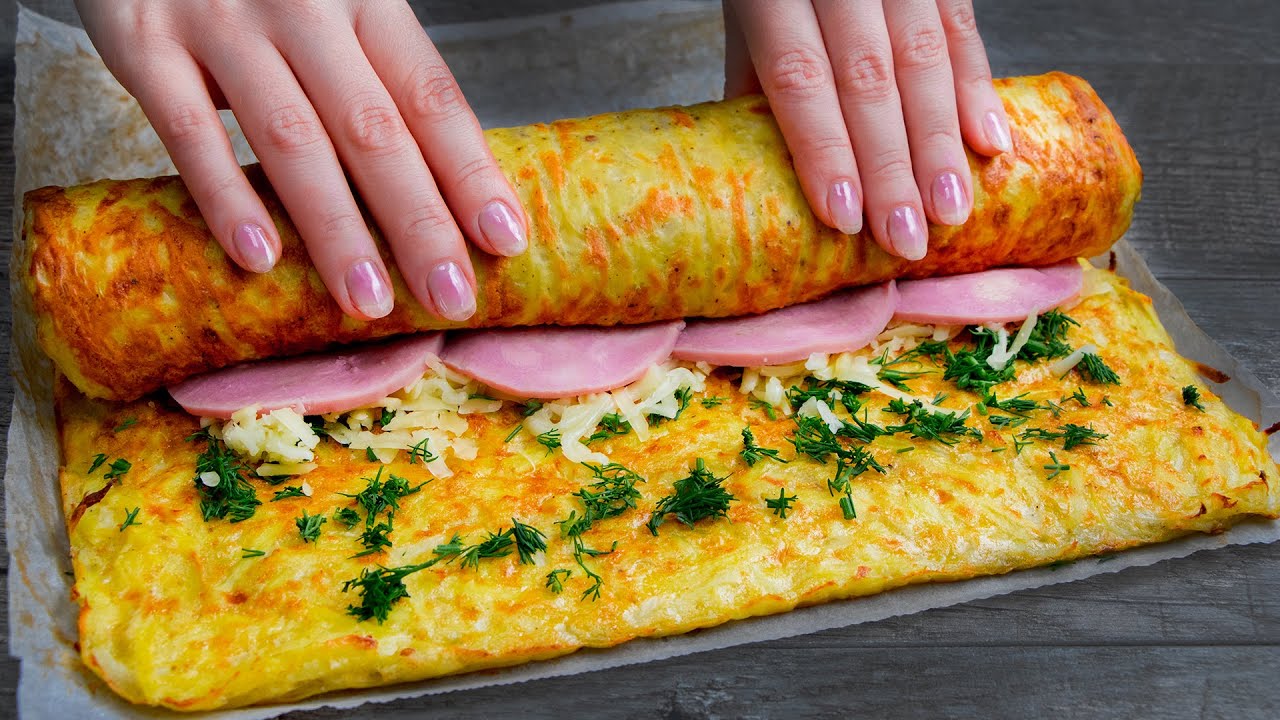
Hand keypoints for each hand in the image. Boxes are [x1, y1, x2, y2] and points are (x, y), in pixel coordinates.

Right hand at [75, 0, 528, 320]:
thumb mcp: (333, 4)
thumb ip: (376, 73)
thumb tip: (444, 185)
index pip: (429, 95)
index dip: (470, 171)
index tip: (505, 240)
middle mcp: (304, 7)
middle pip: (374, 129)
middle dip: (419, 223)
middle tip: (451, 297)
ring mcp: (223, 23)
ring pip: (293, 138)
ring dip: (336, 229)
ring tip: (368, 301)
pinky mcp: (145, 42)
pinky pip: (190, 129)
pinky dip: (225, 195)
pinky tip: (260, 256)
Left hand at [723, 0, 1010, 259]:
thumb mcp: (748, 14)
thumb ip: (758, 83)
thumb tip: (766, 178)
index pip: (800, 76)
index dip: (825, 149)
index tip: (845, 216)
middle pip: (869, 76)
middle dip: (892, 165)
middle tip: (907, 237)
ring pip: (924, 54)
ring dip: (942, 141)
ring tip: (952, 209)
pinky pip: (962, 23)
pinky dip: (978, 87)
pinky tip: (990, 144)